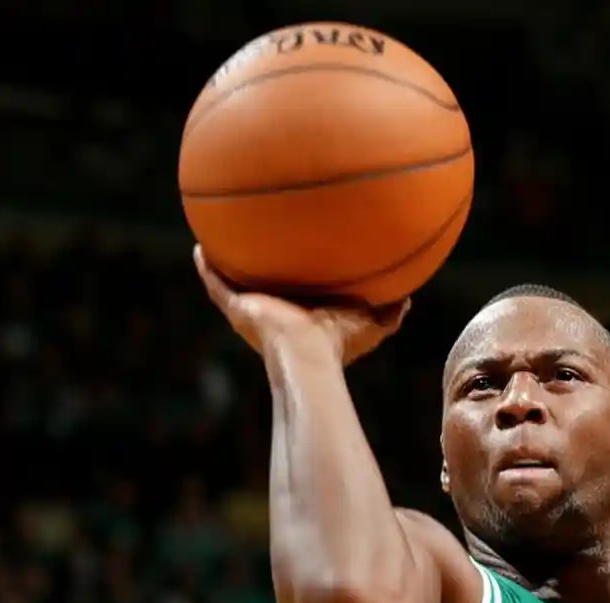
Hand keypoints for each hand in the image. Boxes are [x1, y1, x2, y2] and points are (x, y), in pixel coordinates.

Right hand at [193, 246, 407, 364]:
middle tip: (260, 245)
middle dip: (263, 272)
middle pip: (266, 290)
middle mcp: (276, 315)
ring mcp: (254, 312)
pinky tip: (200, 248)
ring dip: (228, 266)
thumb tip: (409, 297)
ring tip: (219, 240)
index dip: (300, 281)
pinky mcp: (238, 309)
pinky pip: (217, 285)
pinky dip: (207, 268)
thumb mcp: (372, 325)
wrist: (308, 355)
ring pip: (236, 287)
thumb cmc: (339, 345)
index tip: (302, 259)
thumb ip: (391, 312)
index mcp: (304, 319)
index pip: (300, 297)